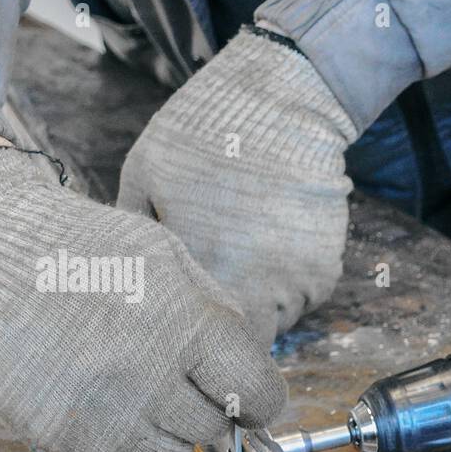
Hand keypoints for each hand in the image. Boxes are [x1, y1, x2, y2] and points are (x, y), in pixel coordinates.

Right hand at [0, 147, 285, 451]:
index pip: (258, 394)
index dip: (259, 400)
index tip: (249, 401)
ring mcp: (103, 409)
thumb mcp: (170, 259)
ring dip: (163, 431)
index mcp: (188, 323)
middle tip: (171, 379)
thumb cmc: (86, 251)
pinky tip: (110, 418)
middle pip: (211, 427)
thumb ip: (219, 317)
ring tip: (132, 389)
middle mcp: (149, 370)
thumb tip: (253, 380)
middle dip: (202, 407)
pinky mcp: (61, 437)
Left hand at [119, 27, 354, 342]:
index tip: (182, 333)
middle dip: (226, 329)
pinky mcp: (325, 272)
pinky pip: (301, 297)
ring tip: (243, 259)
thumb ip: (134, 237)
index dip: (191, 345)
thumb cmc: (201, 135)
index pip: (200, 346)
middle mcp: (256, 291)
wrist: (282, 105)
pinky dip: (286, 283)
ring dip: (258, 304)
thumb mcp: (143, 178)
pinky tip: (272, 242)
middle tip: (212, 297)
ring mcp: (296, 285)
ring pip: (274, 321)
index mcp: (203, 275)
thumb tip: (125, 275)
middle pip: (241, 342)